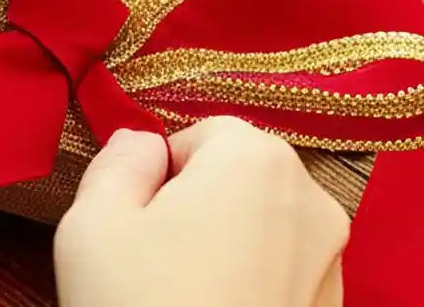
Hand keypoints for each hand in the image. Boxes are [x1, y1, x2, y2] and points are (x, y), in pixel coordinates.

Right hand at [54, 117, 349, 306]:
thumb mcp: (93, 223)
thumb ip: (118, 160)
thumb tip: (141, 144)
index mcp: (256, 159)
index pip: (200, 133)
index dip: (159, 175)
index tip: (137, 225)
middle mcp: (311, 197)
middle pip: (237, 175)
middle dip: (195, 207)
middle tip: (153, 264)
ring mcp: (330, 258)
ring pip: (260, 224)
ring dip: (224, 246)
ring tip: (182, 295)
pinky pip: (281, 271)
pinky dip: (250, 284)